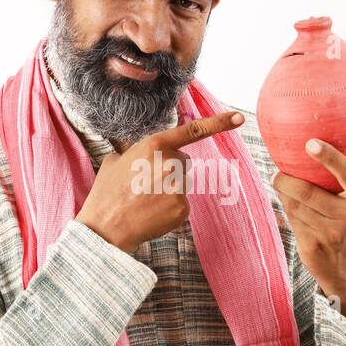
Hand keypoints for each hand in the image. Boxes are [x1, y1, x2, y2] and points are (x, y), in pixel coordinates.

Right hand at [76, 111, 245, 253]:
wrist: (105, 227)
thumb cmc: (106, 193)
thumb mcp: (115, 160)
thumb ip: (135, 151)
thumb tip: (138, 153)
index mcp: (154, 145)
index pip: (192, 130)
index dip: (219, 123)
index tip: (239, 117)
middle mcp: (170, 162)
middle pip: (183, 162)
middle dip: (170, 171)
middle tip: (145, 185)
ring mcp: (178, 186)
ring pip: (182, 185)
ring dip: (168, 191)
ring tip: (144, 201)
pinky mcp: (183, 208)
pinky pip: (182, 205)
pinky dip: (170, 211)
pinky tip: (151, 214)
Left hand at [271, 139, 345, 326]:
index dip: (329, 157)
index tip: (311, 143)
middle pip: (307, 190)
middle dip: (286, 178)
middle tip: (279, 171)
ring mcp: (330, 234)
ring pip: (295, 204)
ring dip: (283, 192)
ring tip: (281, 183)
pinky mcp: (312, 246)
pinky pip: (291, 219)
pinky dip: (285, 208)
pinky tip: (286, 203)